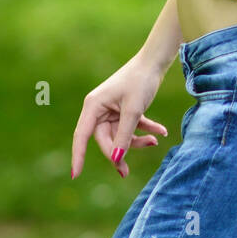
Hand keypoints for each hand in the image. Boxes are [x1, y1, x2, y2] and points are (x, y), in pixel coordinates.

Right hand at [71, 56, 169, 180]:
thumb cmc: (140, 81)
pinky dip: (146, 130)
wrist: (154, 62)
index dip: (78, 156)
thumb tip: (115, 159)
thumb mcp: (134, 111)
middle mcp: (99, 109)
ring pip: (120, 136)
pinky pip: (132, 126)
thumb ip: (124, 136)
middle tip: (127, 172)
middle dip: (119, 152)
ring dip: (137, 140)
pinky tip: (161, 132)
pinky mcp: (125, 110)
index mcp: (93, 106)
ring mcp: (112, 110)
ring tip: (156, 140)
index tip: (75, 175)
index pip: (81, 136)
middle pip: (105, 140)